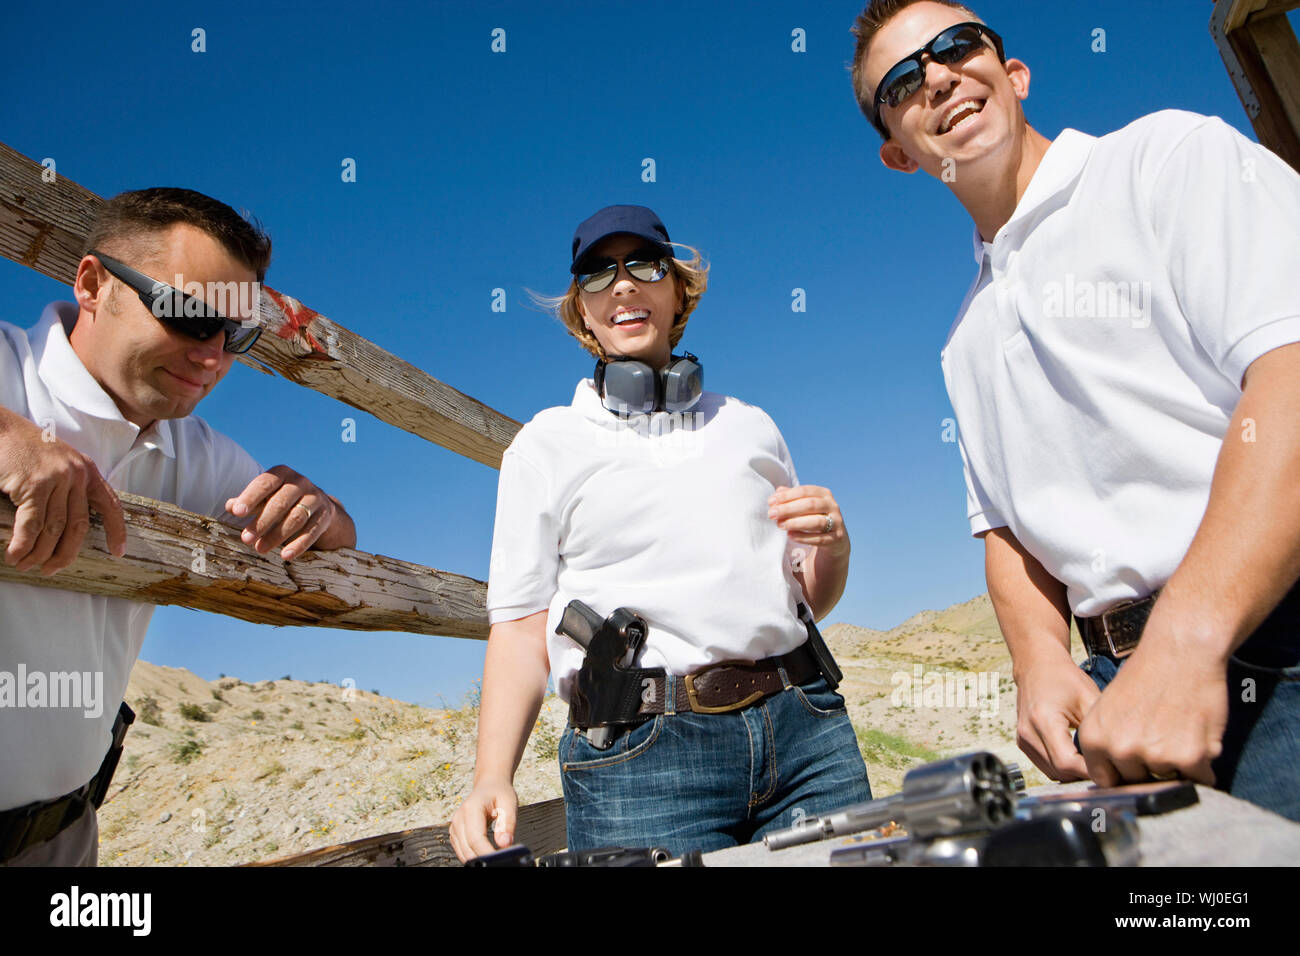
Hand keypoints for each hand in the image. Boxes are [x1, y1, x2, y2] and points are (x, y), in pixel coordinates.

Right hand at [0, 414, 126, 572]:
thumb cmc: (24, 448)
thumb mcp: (57, 463)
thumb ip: (68, 487)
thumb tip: (66, 525)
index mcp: (87, 470)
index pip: (109, 504)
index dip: (116, 530)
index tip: (119, 552)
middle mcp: (77, 474)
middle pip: (78, 526)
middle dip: (65, 553)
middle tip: (51, 570)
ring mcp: (56, 479)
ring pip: (53, 529)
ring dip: (39, 553)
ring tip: (26, 565)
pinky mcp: (34, 485)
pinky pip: (32, 525)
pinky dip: (23, 544)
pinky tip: (15, 555)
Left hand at [225, 465, 336, 561]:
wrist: (318, 505)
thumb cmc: (281, 499)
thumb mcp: (265, 497)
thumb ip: (248, 502)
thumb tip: (230, 506)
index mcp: (282, 473)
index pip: (265, 483)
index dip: (250, 497)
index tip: (237, 513)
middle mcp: (301, 482)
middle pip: (280, 503)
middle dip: (262, 522)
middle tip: (245, 539)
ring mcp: (315, 498)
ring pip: (296, 518)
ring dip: (277, 535)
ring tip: (259, 549)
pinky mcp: (325, 516)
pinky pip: (311, 531)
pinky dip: (298, 545)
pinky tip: (285, 556)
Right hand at [449, 779, 517, 862]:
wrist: (489, 785)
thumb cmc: (500, 793)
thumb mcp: (510, 804)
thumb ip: (508, 824)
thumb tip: (505, 844)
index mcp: (471, 809)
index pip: (476, 838)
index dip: (487, 852)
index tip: (499, 858)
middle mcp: (459, 818)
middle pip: (467, 848)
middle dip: (483, 859)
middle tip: (499, 861)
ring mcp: (455, 826)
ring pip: (463, 852)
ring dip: (477, 859)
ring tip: (494, 857)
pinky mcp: (455, 833)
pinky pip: (461, 850)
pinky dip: (472, 856)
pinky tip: (484, 854)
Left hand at [768, 485, 848, 556]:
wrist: (834, 539)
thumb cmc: (814, 517)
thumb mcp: (805, 505)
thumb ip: (791, 498)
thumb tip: (777, 492)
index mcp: (824, 494)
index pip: (804, 491)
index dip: (787, 496)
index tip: (770, 502)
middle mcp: (832, 506)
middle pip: (810, 505)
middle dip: (788, 509)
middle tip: (772, 514)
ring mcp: (836, 522)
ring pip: (817, 522)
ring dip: (796, 523)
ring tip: (780, 525)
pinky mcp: (836, 538)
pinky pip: (819, 538)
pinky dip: (803, 537)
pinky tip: (790, 535)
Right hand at [1013, 649, 1100, 781]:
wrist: (1037, 666)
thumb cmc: (1063, 678)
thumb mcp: (1090, 698)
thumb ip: (1101, 730)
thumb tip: (1116, 756)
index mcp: (1043, 720)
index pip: (1067, 763)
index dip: (1091, 771)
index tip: (1112, 768)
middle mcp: (1028, 732)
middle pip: (1060, 772)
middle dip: (1085, 774)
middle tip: (1109, 766)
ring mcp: (1023, 739)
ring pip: (1053, 773)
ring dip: (1074, 773)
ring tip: (1095, 761)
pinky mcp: (1023, 742)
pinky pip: (1046, 766)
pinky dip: (1063, 767)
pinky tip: (1079, 757)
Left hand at [1077, 633, 1224, 785]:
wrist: (1180, 651)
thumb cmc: (1146, 676)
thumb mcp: (1107, 708)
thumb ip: (1106, 742)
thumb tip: (1113, 777)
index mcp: (1094, 738)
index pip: (1106, 780)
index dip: (1124, 775)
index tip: (1137, 767)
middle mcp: (1119, 749)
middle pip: (1138, 782)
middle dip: (1152, 769)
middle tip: (1164, 738)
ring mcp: (1153, 755)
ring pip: (1170, 780)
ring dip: (1180, 766)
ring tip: (1181, 731)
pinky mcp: (1188, 757)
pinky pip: (1200, 778)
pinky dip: (1204, 765)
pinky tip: (1200, 737)